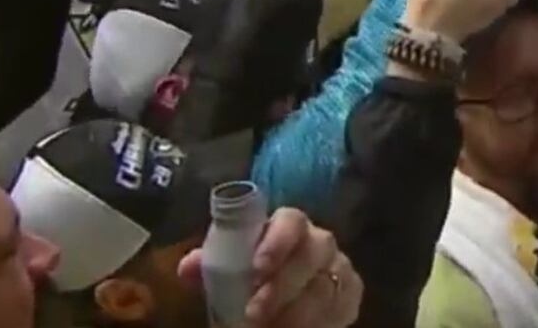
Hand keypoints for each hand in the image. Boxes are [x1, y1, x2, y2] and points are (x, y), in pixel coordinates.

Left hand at [178, 208, 360, 327]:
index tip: (256, 269)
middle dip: (282, 286)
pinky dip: (317, 324)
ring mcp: (339, 268)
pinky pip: (340, 308)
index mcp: (291, 225)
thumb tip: (186, 268)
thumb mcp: (231, 268)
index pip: (292, 220)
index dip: (277, 242)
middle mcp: (320, 242)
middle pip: (311, 254)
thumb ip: (211, 265)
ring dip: (296, 313)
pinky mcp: (350, 294)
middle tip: (253, 314)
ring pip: (325, 287)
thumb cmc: (255, 274)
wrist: (289, 293)